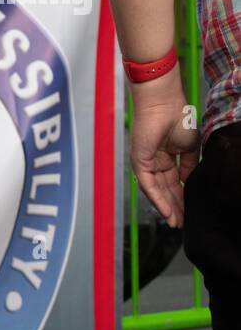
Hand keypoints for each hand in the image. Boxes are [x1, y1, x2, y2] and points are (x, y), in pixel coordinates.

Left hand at [129, 74, 199, 227]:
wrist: (165, 105)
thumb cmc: (178, 119)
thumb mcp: (189, 148)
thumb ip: (189, 166)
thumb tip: (190, 181)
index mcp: (167, 159)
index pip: (175, 184)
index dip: (182, 199)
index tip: (190, 213)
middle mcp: (155, 163)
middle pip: (166, 191)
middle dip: (175, 208)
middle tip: (183, 224)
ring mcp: (146, 164)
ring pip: (156, 192)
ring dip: (167, 208)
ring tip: (176, 223)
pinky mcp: (139, 163)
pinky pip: (148, 185)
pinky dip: (157, 199)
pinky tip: (167, 211)